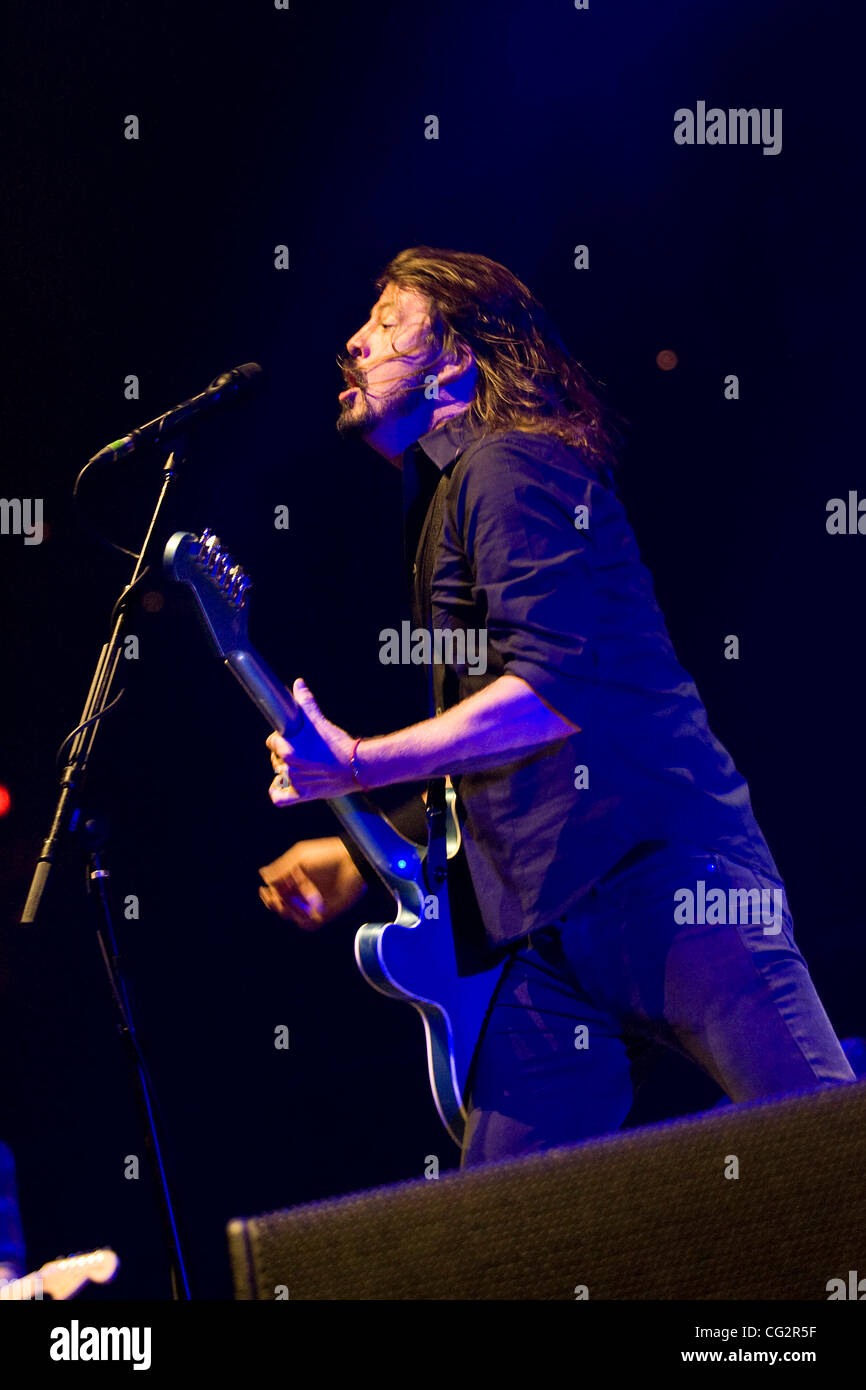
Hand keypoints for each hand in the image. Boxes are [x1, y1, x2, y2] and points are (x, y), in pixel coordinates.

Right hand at [258, 837, 366, 927]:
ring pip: (291, 916)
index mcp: (294, 879)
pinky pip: (308, 925)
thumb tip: (262, 875)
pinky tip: (305, 908)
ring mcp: (313, 904)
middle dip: (274, 904)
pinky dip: (302, 920)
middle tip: (276, 899)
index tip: (265, 890)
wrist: (352, 863)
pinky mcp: (324, 913)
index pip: (275, 891)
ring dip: (287, 912)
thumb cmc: (326, 856)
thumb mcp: (299, 858)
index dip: (268, 894)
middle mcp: (302, 892)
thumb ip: (280, 869)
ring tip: (288, 904)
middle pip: (280, 906)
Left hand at [266, 678, 355, 804]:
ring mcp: (296, 783)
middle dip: (285, 754)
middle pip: (276, 759)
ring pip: (280, 775)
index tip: (291, 738)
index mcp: (288, 750)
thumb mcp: (319, 721)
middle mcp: (289, 767)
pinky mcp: (303, 795)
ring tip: (302, 764)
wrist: (358, 765)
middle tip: (302, 751)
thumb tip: (298, 683)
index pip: (272, 742)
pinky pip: (280, 798)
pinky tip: (280, 785)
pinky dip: (277, 792)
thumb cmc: (337, 742)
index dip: (280, 739)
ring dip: (286, 770)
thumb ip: (305, 703)